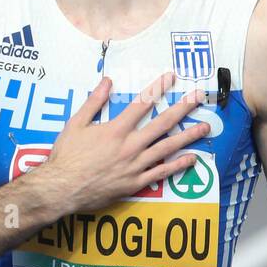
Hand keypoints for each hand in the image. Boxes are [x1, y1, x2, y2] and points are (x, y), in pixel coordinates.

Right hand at [40, 70, 209, 210]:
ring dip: (188, 136)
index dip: (157, 88)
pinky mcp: (135, 183)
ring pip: (167, 147)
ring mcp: (135, 165)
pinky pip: (162, 172)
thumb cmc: (66, 157)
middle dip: (182, 109)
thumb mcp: (75, 124)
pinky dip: (178, 165)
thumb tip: (107, 82)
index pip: (142, 104)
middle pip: (162, 124)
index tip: (171, 77)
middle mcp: (130, 146)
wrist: (62, 188)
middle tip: (197, 98)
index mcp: (116, 130)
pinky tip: (192, 158)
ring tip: (205, 127)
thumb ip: (93, 102)